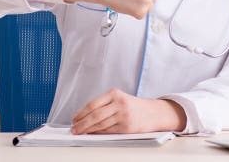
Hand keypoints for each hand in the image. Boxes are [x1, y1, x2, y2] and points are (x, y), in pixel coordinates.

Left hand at [71, 88, 185, 133]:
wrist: (154, 112)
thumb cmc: (134, 107)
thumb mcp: (120, 99)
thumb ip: (104, 105)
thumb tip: (83, 118)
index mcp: (115, 93)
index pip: (92, 104)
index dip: (81, 114)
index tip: (74, 120)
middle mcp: (119, 103)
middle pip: (94, 115)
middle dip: (81, 124)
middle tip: (73, 129)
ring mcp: (123, 115)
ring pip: (100, 125)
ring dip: (87, 130)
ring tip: (80, 133)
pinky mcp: (126, 127)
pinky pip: (108, 131)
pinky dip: (98, 134)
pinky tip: (92, 134)